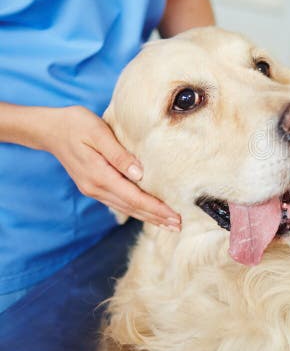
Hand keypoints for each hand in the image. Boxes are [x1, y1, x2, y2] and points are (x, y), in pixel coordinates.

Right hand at [36, 106, 180, 229]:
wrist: (50, 129)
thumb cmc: (76, 125)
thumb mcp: (99, 133)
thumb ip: (119, 155)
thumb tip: (140, 174)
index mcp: (99, 175)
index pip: (134, 197)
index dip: (156, 208)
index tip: (174, 215)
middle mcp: (96, 188)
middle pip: (132, 207)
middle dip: (156, 217)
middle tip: (179, 225)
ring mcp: (93, 189)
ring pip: (125, 208)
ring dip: (148, 217)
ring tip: (168, 224)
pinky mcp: (93, 186)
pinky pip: (119, 203)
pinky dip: (135, 210)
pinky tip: (147, 213)